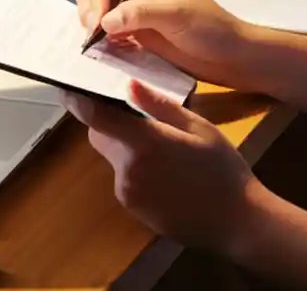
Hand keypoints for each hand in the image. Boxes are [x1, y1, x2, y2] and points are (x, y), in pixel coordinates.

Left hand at [63, 81, 265, 250]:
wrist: (237, 222)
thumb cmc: (224, 170)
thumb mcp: (200, 128)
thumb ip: (161, 106)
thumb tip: (129, 84)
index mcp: (145, 143)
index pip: (95, 116)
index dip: (76, 99)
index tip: (69, 86)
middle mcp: (128, 168)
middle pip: (99, 136)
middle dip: (110, 122)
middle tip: (139, 115)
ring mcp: (128, 192)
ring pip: (113, 157)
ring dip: (126, 147)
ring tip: (164, 149)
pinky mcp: (133, 209)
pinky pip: (124, 178)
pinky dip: (136, 169)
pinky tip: (167, 173)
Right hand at [74, 0, 261, 91]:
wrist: (230, 56)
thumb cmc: (212, 28)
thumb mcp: (177, 16)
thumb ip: (141, 14)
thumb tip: (104, 21)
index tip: (96, 22)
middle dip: (87, 6)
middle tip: (92, 33)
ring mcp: (132, 9)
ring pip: (95, 8)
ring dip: (89, 22)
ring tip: (95, 43)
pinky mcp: (132, 32)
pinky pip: (104, 30)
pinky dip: (97, 38)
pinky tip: (101, 50)